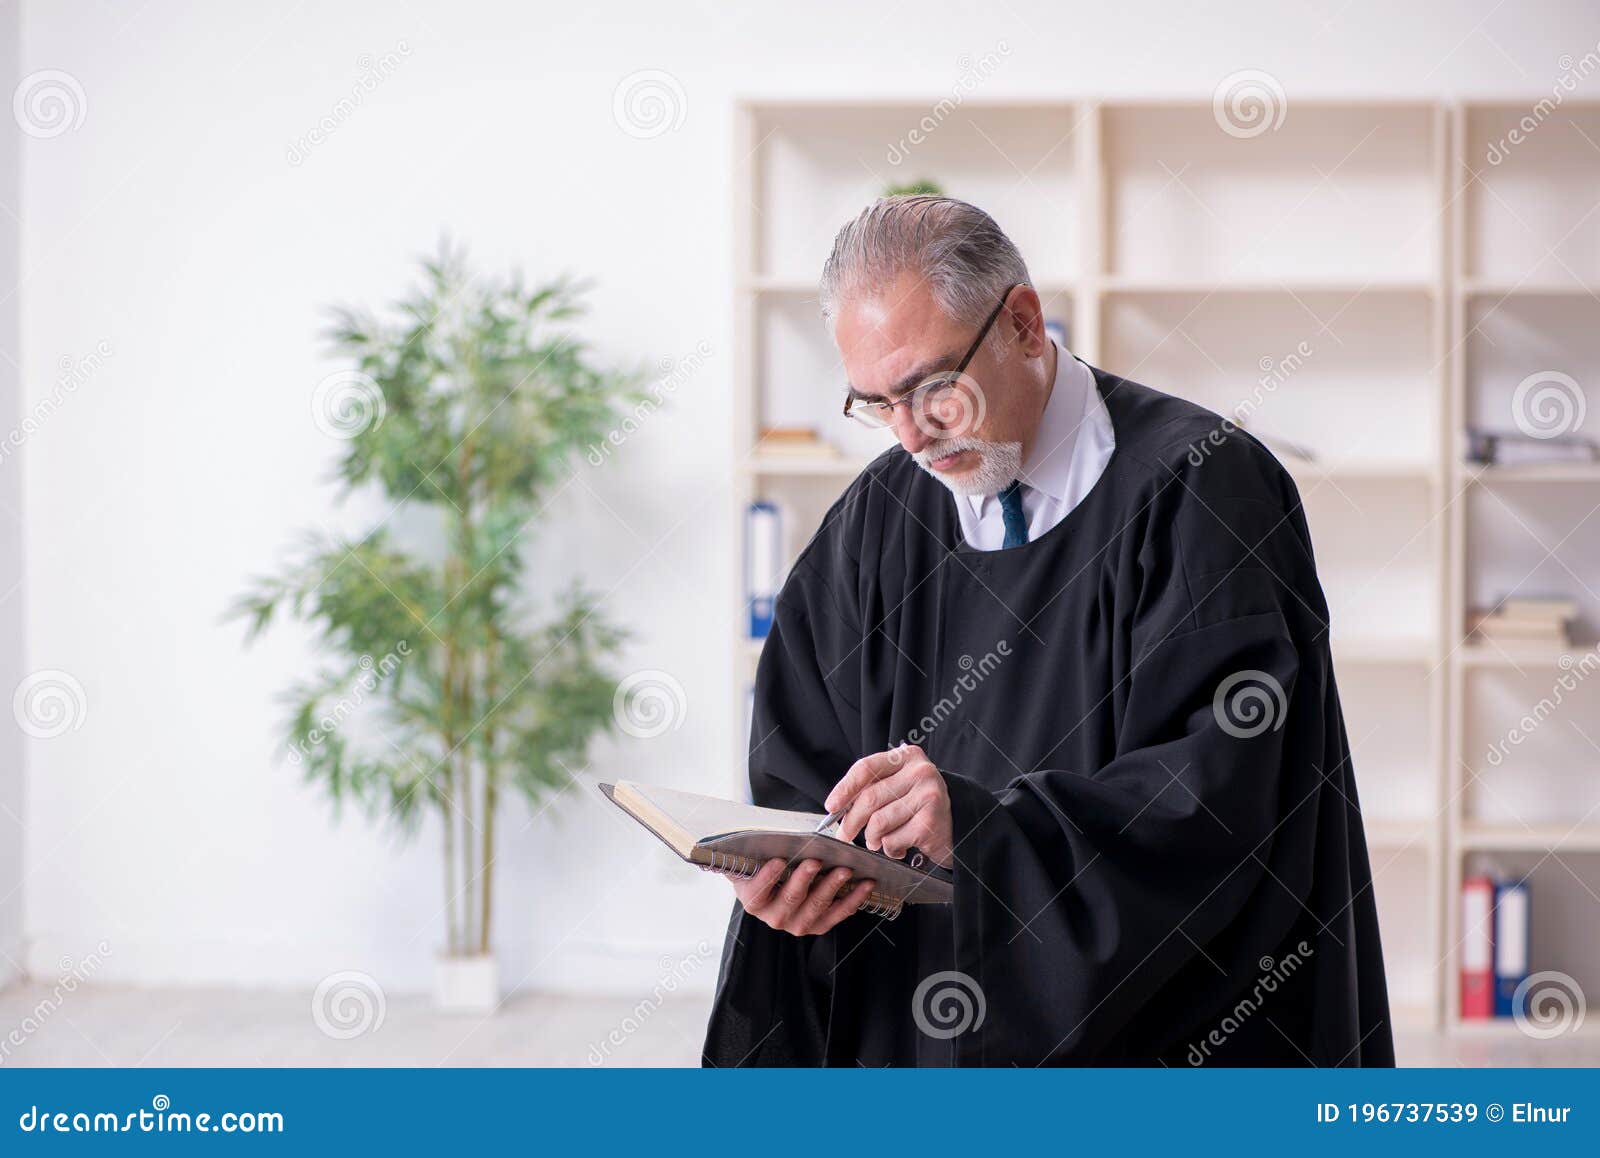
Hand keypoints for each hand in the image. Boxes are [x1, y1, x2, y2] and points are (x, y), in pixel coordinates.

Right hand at [730, 858, 876, 935]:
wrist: (774, 887)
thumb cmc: (765, 867)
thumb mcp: (755, 859)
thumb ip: (759, 853)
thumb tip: (769, 837)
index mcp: (754, 901)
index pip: (758, 891)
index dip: (767, 878)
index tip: (777, 861)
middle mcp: (774, 917)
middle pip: (790, 899)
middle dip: (804, 879)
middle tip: (815, 861)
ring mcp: (797, 924)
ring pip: (816, 907)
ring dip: (832, 887)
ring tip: (845, 870)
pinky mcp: (818, 925)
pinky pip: (837, 914)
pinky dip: (853, 899)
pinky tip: (865, 885)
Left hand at [826, 744, 952, 868]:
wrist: (958, 826)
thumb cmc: (918, 806)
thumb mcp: (898, 787)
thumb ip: (872, 789)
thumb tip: (837, 808)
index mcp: (907, 756)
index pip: (866, 767)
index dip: (844, 788)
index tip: (831, 806)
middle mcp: (920, 772)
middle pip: (869, 798)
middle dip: (851, 822)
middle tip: (844, 835)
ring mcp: (928, 796)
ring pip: (878, 822)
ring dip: (872, 839)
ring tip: (878, 841)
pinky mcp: (931, 822)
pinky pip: (892, 841)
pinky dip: (890, 850)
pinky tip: (900, 848)